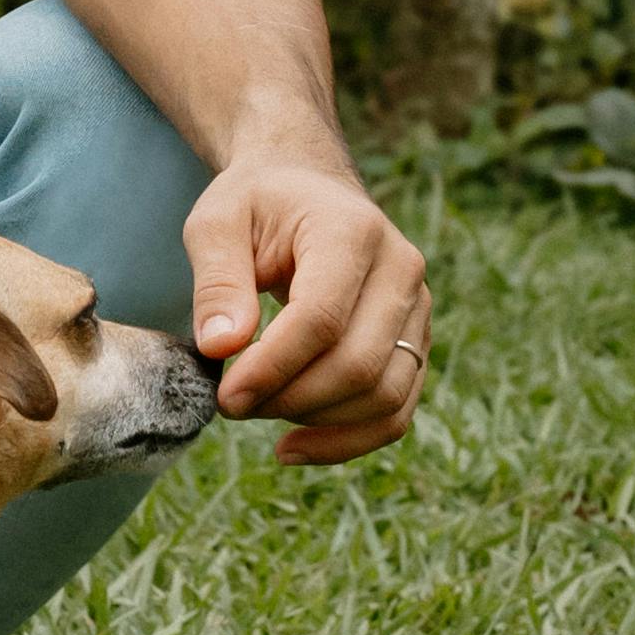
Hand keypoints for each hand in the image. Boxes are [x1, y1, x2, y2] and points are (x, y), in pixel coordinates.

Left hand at [184, 144, 430, 465]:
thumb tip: (221, 348)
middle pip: (359, 364)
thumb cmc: (257, 205)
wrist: (306, 188)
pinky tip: (293, 447)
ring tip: (257, 411)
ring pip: (385, 396)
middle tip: (231, 404)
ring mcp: (417, 311)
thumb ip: (217, 282)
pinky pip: (396, 412)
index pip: (321, 318)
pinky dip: (347, 441)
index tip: (225, 395)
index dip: (273, 366)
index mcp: (352, 231)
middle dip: (290, 399)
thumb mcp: (217, 223)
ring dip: (316, 422)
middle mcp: (401, 271)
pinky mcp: (415, 344)